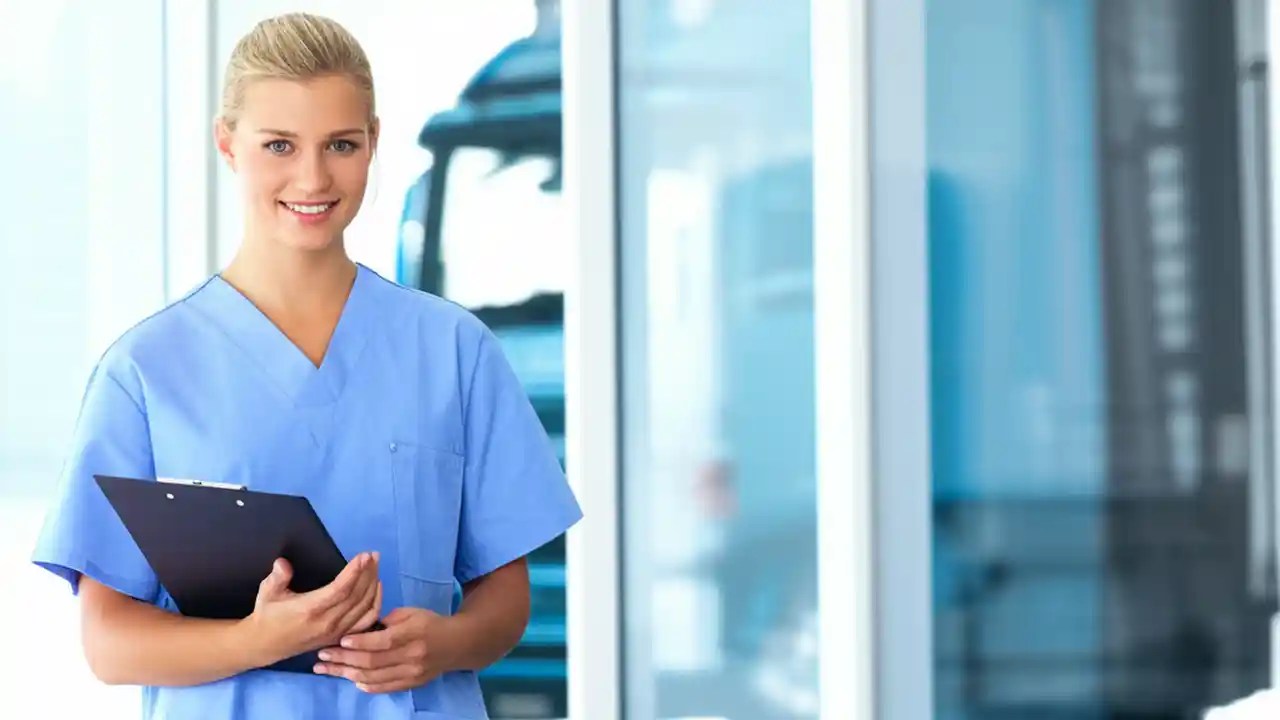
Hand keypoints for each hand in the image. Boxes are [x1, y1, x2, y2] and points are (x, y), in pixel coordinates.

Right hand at [244, 552, 382, 665]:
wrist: (265, 646)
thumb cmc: (268, 616)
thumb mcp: (267, 594)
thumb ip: (277, 578)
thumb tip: (283, 563)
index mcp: (310, 610)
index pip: (341, 589)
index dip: (355, 572)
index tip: (364, 555)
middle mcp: (328, 622)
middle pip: (357, 596)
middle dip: (368, 573)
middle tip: (374, 555)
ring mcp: (337, 632)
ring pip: (365, 608)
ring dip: (373, 585)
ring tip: (375, 566)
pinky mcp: (341, 637)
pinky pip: (366, 621)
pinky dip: (376, 604)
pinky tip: (376, 588)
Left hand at [312, 607, 458, 692]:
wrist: (456, 644)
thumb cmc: (430, 623)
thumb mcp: (412, 612)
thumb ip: (388, 618)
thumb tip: (362, 625)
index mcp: (413, 633)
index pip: (382, 641)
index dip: (359, 643)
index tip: (340, 641)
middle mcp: (412, 656)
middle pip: (373, 662)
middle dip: (344, 659)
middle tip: (322, 656)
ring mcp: (412, 673)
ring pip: (374, 677)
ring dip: (347, 674)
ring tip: (327, 669)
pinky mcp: (411, 684)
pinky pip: (384, 688)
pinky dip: (366, 685)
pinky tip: (351, 679)